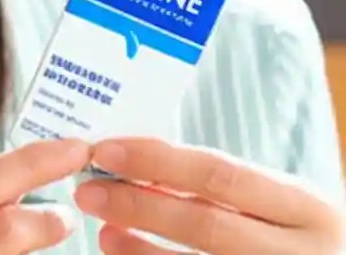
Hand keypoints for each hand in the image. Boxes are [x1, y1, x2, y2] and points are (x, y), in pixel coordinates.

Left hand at [74, 138, 343, 253]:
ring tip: (101, 229)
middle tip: (87, 191)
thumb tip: (132, 164)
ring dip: (137, 248)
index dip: (156, 161)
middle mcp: (305, 253)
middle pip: (205, 224)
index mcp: (310, 209)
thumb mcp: (276, 204)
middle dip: (137, 205)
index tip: (104, 151)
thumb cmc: (289, 234)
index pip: (220, 175)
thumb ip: (217, 186)